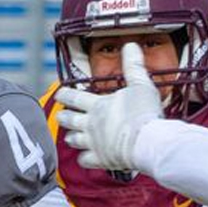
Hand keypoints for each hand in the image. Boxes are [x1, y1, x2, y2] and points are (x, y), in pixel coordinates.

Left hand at [53, 41, 163, 171]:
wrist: (148, 142)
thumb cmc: (145, 113)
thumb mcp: (141, 84)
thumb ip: (134, 66)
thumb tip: (130, 45)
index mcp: (98, 105)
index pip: (75, 98)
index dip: (65, 95)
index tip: (59, 94)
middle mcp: (91, 124)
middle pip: (70, 120)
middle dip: (64, 117)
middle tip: (60, 116)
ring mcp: (94, 143)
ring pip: (74, 140)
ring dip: (71, 137)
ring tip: (69, 137)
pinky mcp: (100, 159)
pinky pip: (85, 161)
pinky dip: (83, 159)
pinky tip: (84, 158)